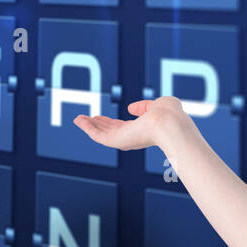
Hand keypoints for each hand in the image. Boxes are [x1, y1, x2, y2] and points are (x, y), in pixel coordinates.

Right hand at [73, 96, 188, 151]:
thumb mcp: (156, 105)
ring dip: (88, 126)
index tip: (99, 117)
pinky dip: (86, 128)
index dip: (109, 122)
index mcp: (141, 130)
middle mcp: (131, 137)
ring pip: (101, 135)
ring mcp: (123, 140)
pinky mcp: (116, 141)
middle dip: (97, 125)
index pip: (122, 127)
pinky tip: (79, 120)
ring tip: (77, 119)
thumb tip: (130, 108)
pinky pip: (97, 136)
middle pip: (109, 132)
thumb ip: (144, 106)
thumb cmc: (168, 114)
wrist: (169, 122)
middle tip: (84, 118)